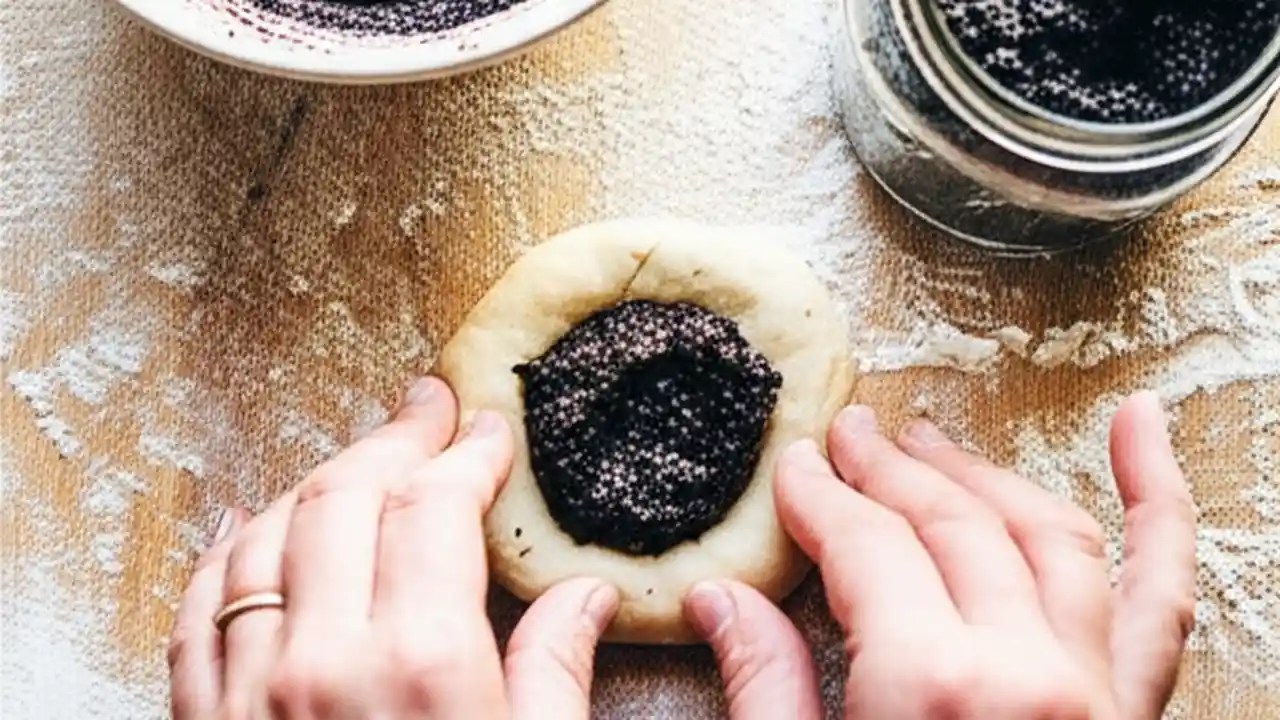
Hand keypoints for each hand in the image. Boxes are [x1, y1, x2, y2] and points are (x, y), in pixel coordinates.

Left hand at [168, 377, 618, 719]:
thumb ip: (559, 674)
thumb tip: (586, 598)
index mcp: (421, 666)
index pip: (434, 504)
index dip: (466, 452)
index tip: (487, 430)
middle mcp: (323, 661)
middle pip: (347, 494)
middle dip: (395, 439)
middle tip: (428, 409)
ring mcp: (248, 691)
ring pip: (269, 531)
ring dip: (319, 479)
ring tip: (361, 459)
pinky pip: (200, 603)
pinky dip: (230, 547)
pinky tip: (257, 523)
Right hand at [687, 391, 1195, 719]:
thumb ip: (764, 689)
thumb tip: (722, 601)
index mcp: (931, 691)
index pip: (865, 545)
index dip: (820, 494)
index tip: (796, 468)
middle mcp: (1026, 673)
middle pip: (948, 524)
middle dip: (888, 469)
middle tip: (850, 437)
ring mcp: (1097, 690)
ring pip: (1044, 532)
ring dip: (984, 472)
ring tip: (935, 439)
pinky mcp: (1135, 711)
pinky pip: (1162, 590)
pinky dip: (1159, 501)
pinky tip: (1145, 431)